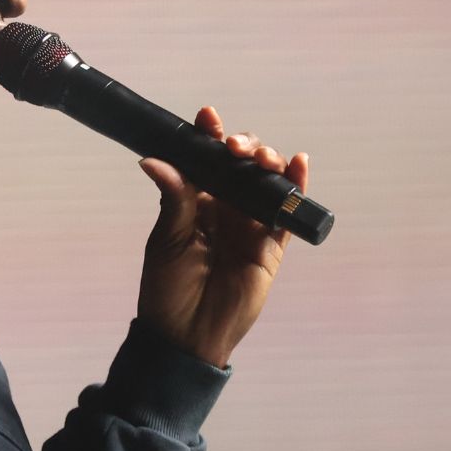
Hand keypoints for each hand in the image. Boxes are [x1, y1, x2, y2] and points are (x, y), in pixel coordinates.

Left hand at [135, 105, 308, 368]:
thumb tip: (153, 159)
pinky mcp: (271, 245)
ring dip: (268, 161)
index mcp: (193, 199)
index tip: (208, 117)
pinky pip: (286, 211)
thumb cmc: (167, 287)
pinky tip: (297, 164)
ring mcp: (249, 223)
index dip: (208, 136)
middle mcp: (223, 206)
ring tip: (261, 158)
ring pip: (265, 181)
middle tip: (235, 147)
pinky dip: (295, 187)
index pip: (204, 159)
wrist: (188, 334)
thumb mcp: (168, 239)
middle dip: (242, 146)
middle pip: (239, 164)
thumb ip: (174, 198)